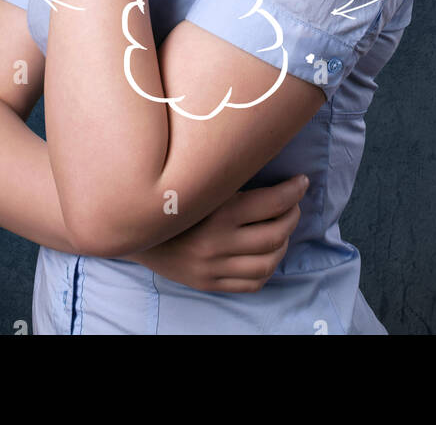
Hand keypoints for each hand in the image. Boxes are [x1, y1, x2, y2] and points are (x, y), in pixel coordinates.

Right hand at [125, 174, 308, 291]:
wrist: (132, 227)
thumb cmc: (170, 196)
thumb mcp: (200, 180)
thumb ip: (229, 175)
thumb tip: (265, 151)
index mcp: (218, 211)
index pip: (272, 203)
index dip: (294, 191)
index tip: (302, 182)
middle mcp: (218, 242)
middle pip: (275, 234)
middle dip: (292, 216)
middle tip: (294, 204)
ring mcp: (214, 267)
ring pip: (268, 262)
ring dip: (284, 244)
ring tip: (283, 229)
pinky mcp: (209, 283)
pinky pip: (251, 284)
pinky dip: (267, 269)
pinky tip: (268, 254)